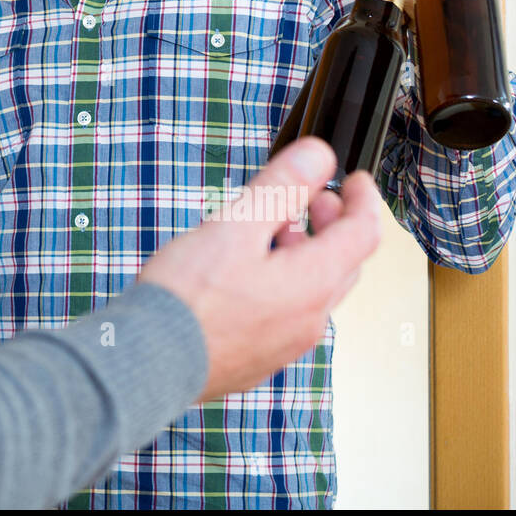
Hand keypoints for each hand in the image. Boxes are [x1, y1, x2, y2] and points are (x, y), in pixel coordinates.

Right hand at [138, 137, 381, 402]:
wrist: (151, 360)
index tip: (353, 181)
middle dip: (332, 224)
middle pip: (343, 263)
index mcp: (312, 282)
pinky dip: (282, 284)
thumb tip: (317, 155)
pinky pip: (287, 314)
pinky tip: (245, 275)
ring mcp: (285, 344)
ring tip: (270, 233)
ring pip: (314, 290)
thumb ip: (282, 185)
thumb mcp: (236, 223)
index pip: (363, 232)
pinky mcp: (259, 358)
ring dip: (304, 254)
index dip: (362, 198)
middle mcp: (309, 319)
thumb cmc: (188, 298)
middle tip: (312, 201)